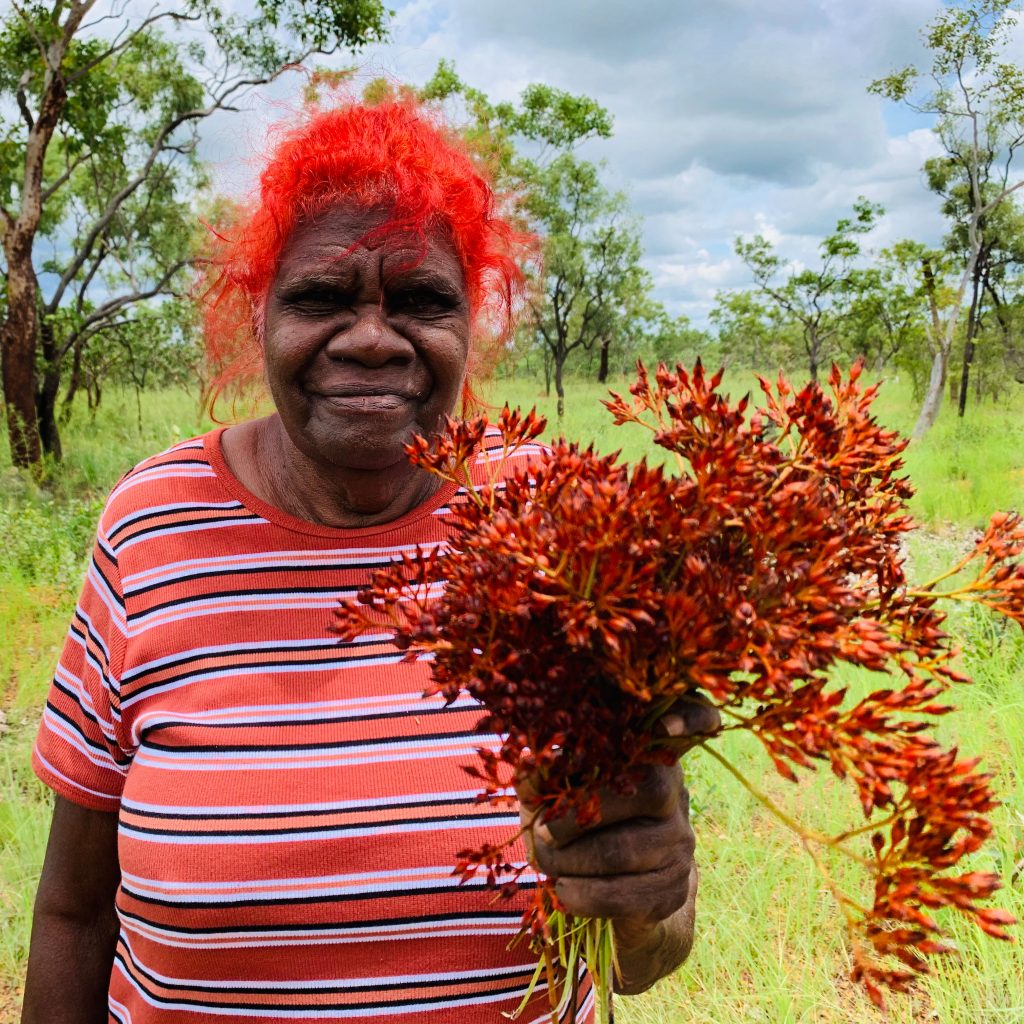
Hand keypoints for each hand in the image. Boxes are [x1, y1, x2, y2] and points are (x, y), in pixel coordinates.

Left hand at [516, 693, 720, 991]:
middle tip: (541, 832)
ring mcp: (680, 843)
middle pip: (645, 791)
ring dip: (574, 859)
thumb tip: (526, 759)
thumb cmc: (577, 820)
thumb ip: (545, 772)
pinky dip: (588, 895)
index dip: (690, 717)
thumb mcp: (557, 787)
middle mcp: (675, 794)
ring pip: (628, 848)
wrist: (614, 888)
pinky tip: (563, 893)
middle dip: (581, 814)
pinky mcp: (673, 888)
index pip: (694, 720)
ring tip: (545, 863)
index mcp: (648, 755)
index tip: (665, 726)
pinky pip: (630, 894)